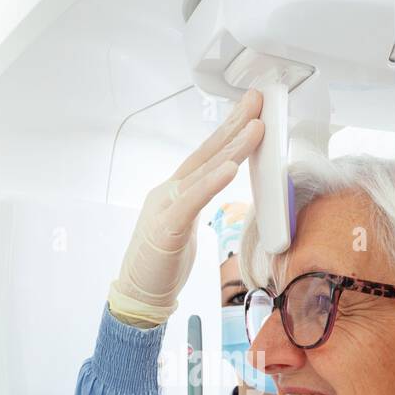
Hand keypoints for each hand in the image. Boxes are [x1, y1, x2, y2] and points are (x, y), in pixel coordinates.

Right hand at [108, 89, 264, 326]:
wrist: (137, 294)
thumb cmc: (161, 264)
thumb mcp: (183, 226)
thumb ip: (197, 201)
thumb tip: (217, 183)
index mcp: (174, 191)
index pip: (206, 155)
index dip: (228, 130)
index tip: (250, 110)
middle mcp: (169, 191)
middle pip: (205, 153)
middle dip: (233, 124)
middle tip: (257, 100)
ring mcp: (165, 207)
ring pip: (202, 172)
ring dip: (231, 148)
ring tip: (255, 128)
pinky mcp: (165, 228)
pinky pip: (191, 201)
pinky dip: (211, 183)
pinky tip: (230, 168)